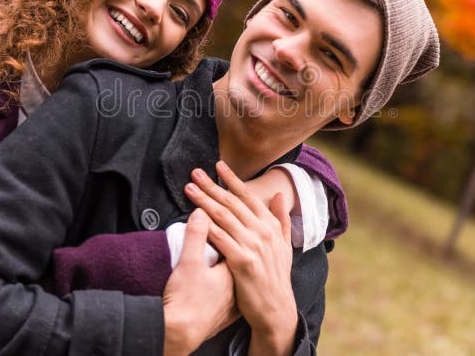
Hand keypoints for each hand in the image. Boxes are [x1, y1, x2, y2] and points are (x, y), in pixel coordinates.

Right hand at [163, 209, 238, 355]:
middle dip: (236, 250)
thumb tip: (201, 212)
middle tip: (225, 243)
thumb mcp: (188, 261)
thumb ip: (196, 234)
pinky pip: (231, 299)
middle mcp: (237, 288)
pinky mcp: (223, 318)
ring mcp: (232, 306)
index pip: (239, 244)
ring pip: (238, 283)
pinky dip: (228, 290)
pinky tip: (223, 289)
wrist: (178, 334)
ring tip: (225, 265)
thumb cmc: (184, 301)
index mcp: (234, 271)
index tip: (226, 225)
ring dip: (234, 272)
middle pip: (241, 263)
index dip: (233, 233)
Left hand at [185, 161, 298, 355]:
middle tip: (195, 173)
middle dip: (212, 185)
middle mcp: (263, 231)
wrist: (276, 309)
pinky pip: (221, 238)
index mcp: (270, 226)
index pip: (248, 196)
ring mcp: (253, 245)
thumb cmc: (276, 277)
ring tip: (189, 189)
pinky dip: (207, 226)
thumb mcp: (285, 245)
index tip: (218, 165)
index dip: (232, 179)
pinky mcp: (242, 261)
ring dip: (204, 201)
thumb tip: (280, 195)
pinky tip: (194, 217)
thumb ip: (281, 219)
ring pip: (224, 217)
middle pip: (232, 202)